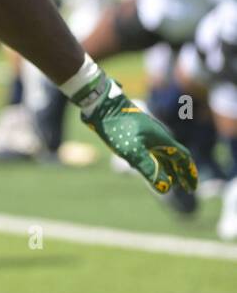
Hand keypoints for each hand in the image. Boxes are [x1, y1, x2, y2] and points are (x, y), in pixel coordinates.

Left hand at [75, 73, 197, 195]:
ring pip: (161, 153)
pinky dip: (152, 160)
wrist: (102, 104)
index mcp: (162, 139)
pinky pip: (148, 148)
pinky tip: (142, 166)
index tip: (191, 188)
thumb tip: (165, 188)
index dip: (189, 173)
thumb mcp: (132, 151)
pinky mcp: (134, 131)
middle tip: (183, 188)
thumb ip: (149, 169)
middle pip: (174, 156)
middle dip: (179, 173)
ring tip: (168, 181)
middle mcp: (157, 135)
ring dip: (166, 167)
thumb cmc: (118, 127)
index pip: (183, 158)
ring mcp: (146, 132)